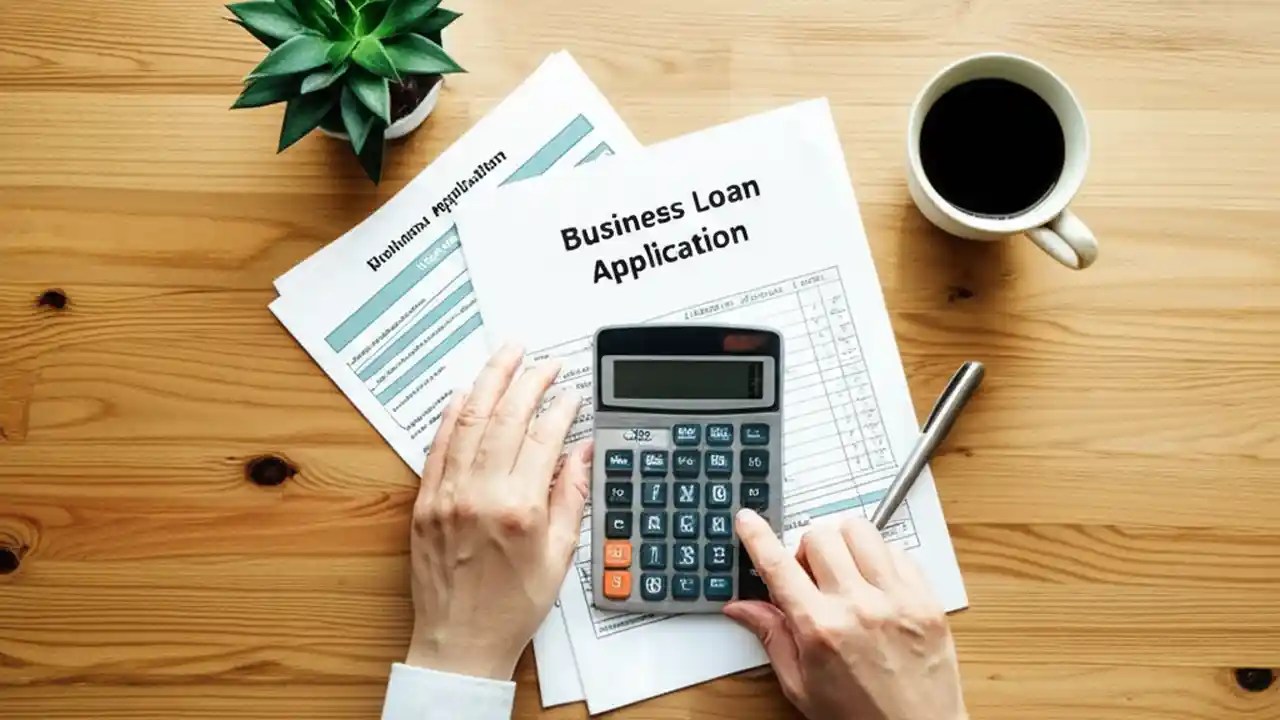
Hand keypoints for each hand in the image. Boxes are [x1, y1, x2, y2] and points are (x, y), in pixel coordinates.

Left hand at [404, 344, 589, 679]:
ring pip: (468, 422)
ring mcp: (447, 496)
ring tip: (505, 356)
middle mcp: (480, 495)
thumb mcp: (560, 556)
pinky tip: (465, 394)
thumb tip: (583, 452)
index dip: (560, 408)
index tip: (570, 392)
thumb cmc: (512, 608)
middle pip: (505, 418)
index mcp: (521, 509)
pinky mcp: (424, 503)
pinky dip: (452, 415)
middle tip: (541, 360)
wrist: (460, 642)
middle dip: (527, 380)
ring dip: (488, 382)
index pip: (544, 437)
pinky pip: (438, 446)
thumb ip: (572, 496)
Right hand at [725, 510, 967, 719]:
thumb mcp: (801, 687)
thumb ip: (772, 637)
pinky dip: (880, 558)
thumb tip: (742, 607)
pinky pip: (898, 550)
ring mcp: (897, 599)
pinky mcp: (926, 600)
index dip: (757, 536)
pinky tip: (875, 584)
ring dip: (843, 544)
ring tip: (844, 572)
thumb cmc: (860, 719)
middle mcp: (859, 607)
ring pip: (860, 530)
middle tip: (809, 575)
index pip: (778, 565)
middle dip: (805, 549)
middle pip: (819, 536)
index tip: (748, 520)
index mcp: (821, 630)